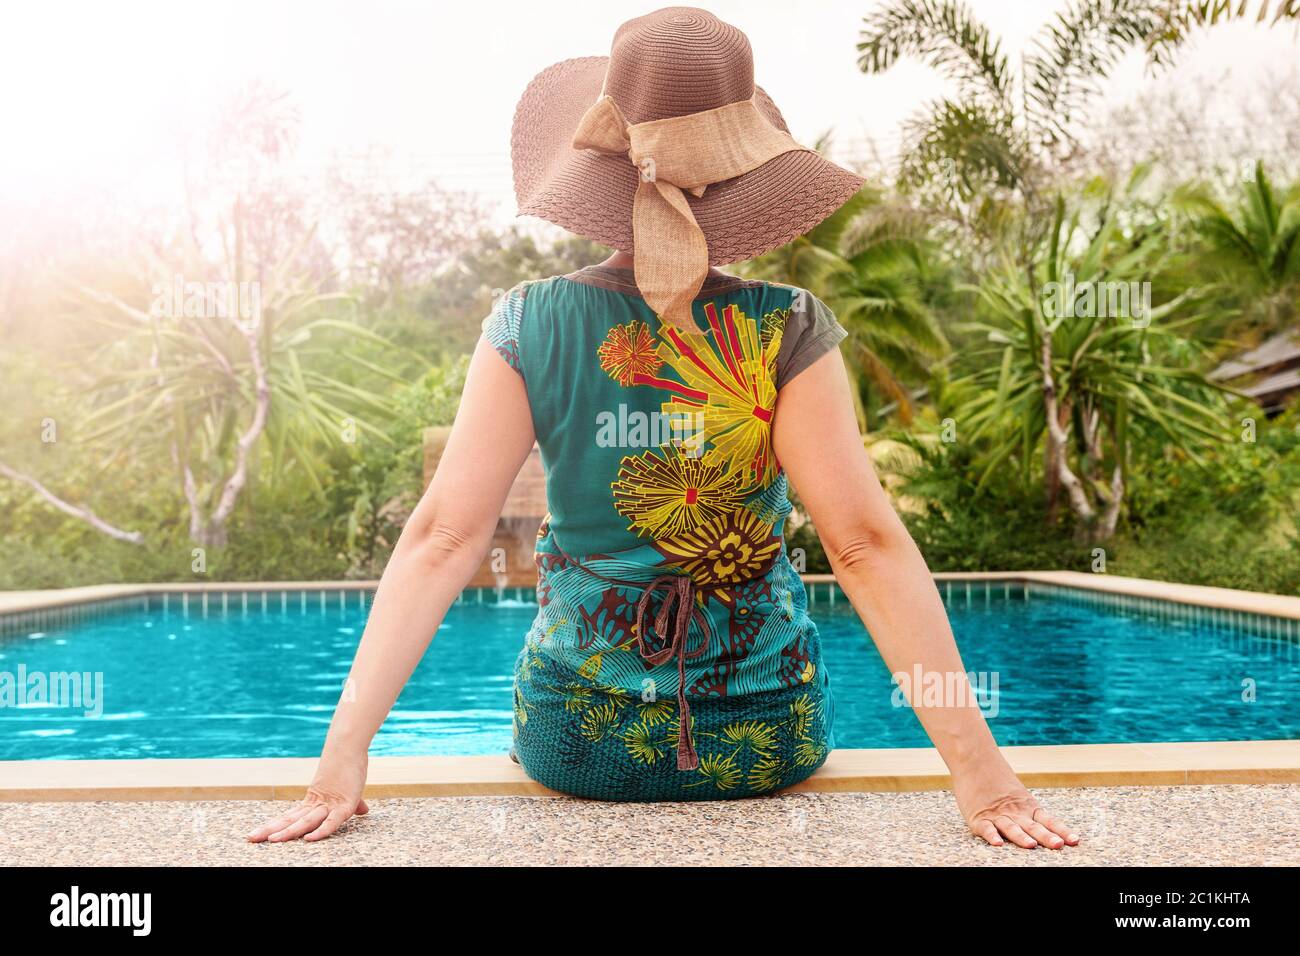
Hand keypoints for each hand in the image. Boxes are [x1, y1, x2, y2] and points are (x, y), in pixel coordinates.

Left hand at [247, 751, 369, 843]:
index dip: (274, 826)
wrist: (349, 745)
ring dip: (289, 831)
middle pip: (290, 820)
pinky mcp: (345, 805)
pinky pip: (332, 821)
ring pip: (305, 821)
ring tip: (272, 840)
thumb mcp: (350, 792)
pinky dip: (321, 831)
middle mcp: (317, 804)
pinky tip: (308, 839)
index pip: (290, 817)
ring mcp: (329, 804)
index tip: (257, 834)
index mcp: (314, 802)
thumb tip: (363, 811)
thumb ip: (354, 805)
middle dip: (271, 829)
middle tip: (250, 838)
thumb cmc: (350, 765)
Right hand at [951, 755, 1079, 849]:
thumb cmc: (997, 780)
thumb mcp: (1019, 795)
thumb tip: (1052, 829)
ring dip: (1021, 837)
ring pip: (1011, 828)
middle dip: (1045, 836)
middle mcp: (1015, 812)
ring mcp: (997, 815)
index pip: (1049, 821)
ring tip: (1031, 845)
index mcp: (1028, 807)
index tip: (1075, 840)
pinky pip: (986, 828)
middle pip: (1032, 826)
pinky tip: (997, 842)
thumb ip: (1030, 813)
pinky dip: (991, 835)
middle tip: (1057, 844)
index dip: (1062, 831)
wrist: (975, 761)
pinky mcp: (978, 818)